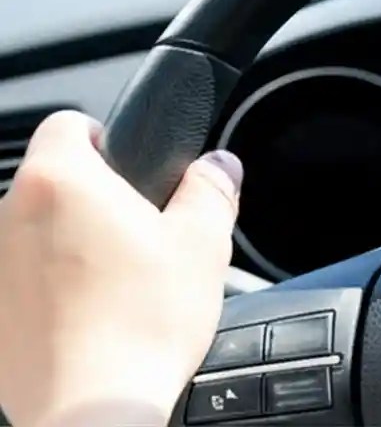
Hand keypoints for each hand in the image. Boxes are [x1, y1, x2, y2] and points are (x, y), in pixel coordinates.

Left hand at [0, 111, 240, 426]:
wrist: (93, 407)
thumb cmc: (142, 323)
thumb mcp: (202, 243)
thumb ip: (211, 189)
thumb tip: (218, 166)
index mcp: (59, 180)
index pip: (68, 123)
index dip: (105, 137)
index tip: (130, 169)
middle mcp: (8, 215)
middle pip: (52, 182)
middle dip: (92, 199)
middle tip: (140, 234)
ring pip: (34, 233)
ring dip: (68, 245)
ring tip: (117, 284)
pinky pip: (22, 282)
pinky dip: (49, 290)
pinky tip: (90, 317)